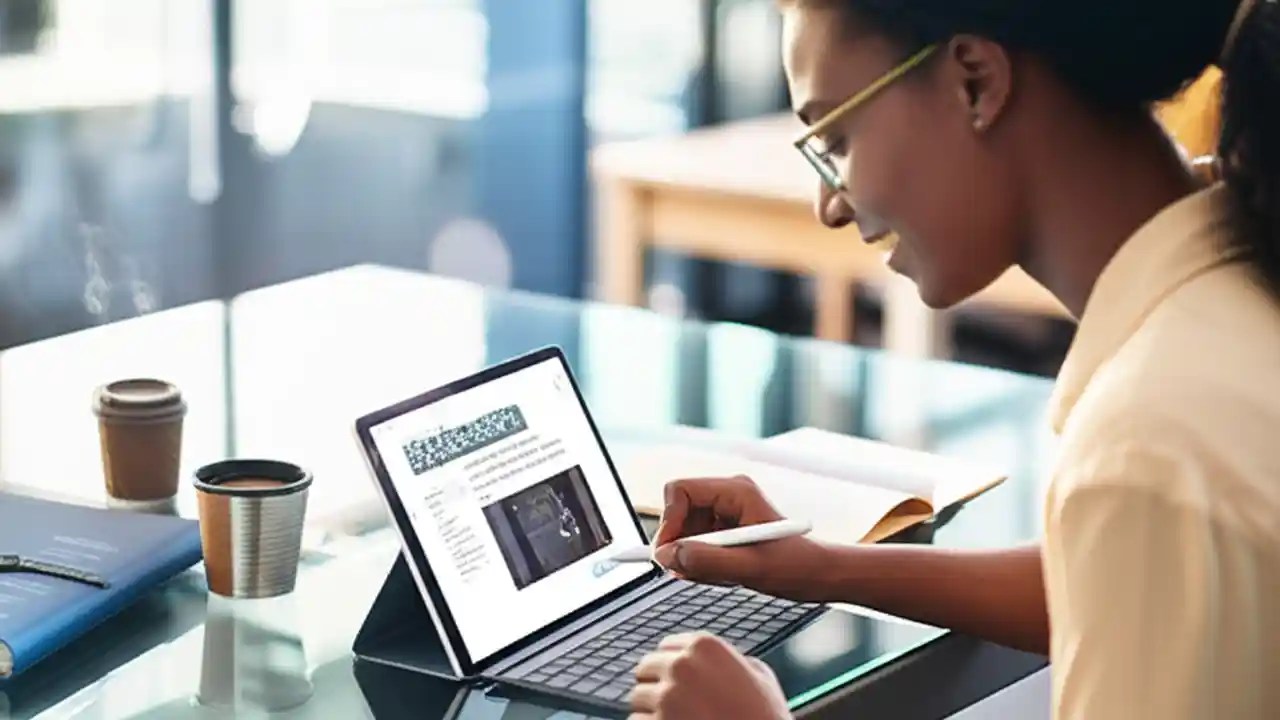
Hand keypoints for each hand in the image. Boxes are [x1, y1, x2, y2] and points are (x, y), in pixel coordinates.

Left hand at [629, 632, 790, 719]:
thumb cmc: (765, 719)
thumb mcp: (761, 676)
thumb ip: (732, 659)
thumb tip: (719, 662)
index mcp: (704, 647)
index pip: (665, 645)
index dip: (672, 663)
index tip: (676, 676)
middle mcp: (680, 666)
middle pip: (646, 668)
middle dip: (657, 684)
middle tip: (674, 701)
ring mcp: (665, 697)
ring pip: (637, 697)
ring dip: (651, 708)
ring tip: (675, 719)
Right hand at [651, 476, 830, 600]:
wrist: (817, 574)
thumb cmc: (794, 567)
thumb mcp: (750, 568)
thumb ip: (706, 561)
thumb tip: (666, 555)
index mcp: (736, 491)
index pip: (679, 491)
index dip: (669, 522)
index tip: (671, 555)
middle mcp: (727, 494)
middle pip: (677, 510)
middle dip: (679, 543)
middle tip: (691, 571)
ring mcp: (724, 511)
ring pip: (682, 529)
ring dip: (689, 555)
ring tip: (716, 575)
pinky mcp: (723, 529)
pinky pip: (693, 541)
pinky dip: (698, 561)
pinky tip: (721, 574)